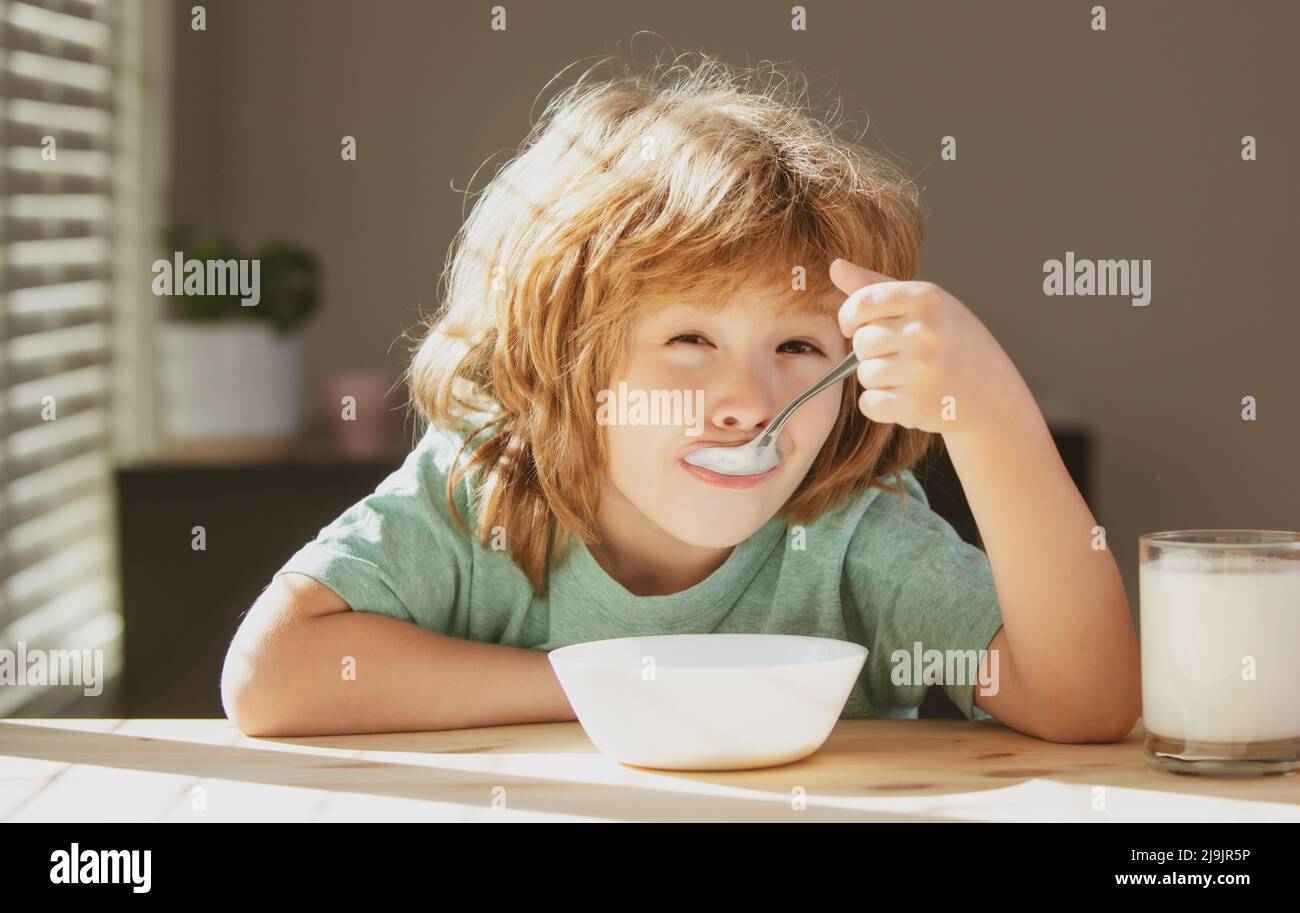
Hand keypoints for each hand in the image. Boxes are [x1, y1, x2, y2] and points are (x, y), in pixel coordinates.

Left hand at [829, 258, 1032, 434]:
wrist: (994, 394)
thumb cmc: (954, 343)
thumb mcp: (925, 305)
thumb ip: (876, 287)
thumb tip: (834, 267)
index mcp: (926, 298)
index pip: (861, 302)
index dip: (849, 317)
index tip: (857, 326)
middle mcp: (925, 330)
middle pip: (861, 342)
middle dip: (872, 352)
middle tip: (901, 357)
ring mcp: (922, 369)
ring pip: (864, 374)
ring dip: (879, 380)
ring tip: (909, 377)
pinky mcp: (916, 404)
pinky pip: (869, 403)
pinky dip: (880, 405)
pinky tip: (904, 398)